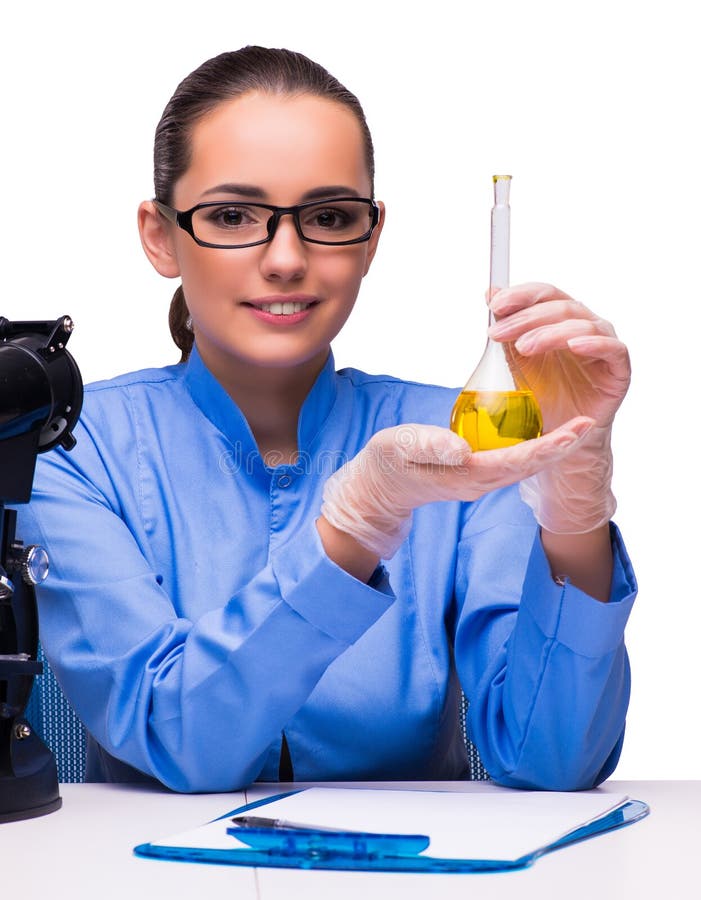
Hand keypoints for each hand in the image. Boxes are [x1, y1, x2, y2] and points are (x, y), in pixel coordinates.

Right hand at [321, 418, 594, 558]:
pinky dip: (532, 446)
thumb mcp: (399, 448)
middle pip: (528, 466)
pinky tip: (545, 432)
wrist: (377, 487)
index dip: (546, 448)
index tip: (574, 432)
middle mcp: (479, 481)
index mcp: (465, 476)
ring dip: (551, 448)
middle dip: (560, 447)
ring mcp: (478, 479)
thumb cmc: (386, 463)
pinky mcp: (475, 473)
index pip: (514, 462)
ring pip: (524, 465)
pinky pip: (512, 461)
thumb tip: (462, 448)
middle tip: (589, 425)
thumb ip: (428, 446)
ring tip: (577, 428)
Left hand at [487, 283, 630, 532]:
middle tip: (499, 333)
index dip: (520, 295)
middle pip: (560, 307)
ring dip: (551, 332)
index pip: (543, 294)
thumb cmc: (541, 393)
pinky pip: (613, 348)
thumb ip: (507, 327)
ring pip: (583, 324)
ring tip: (524, 347)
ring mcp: (604, 344)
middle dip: (526, 318)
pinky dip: (594, 344)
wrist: (558, 436)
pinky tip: (575, 346)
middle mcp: (584, 324)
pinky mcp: (619, 368)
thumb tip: (489, 292)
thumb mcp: (515, 359)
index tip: (494, 305)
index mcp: (559, 318)